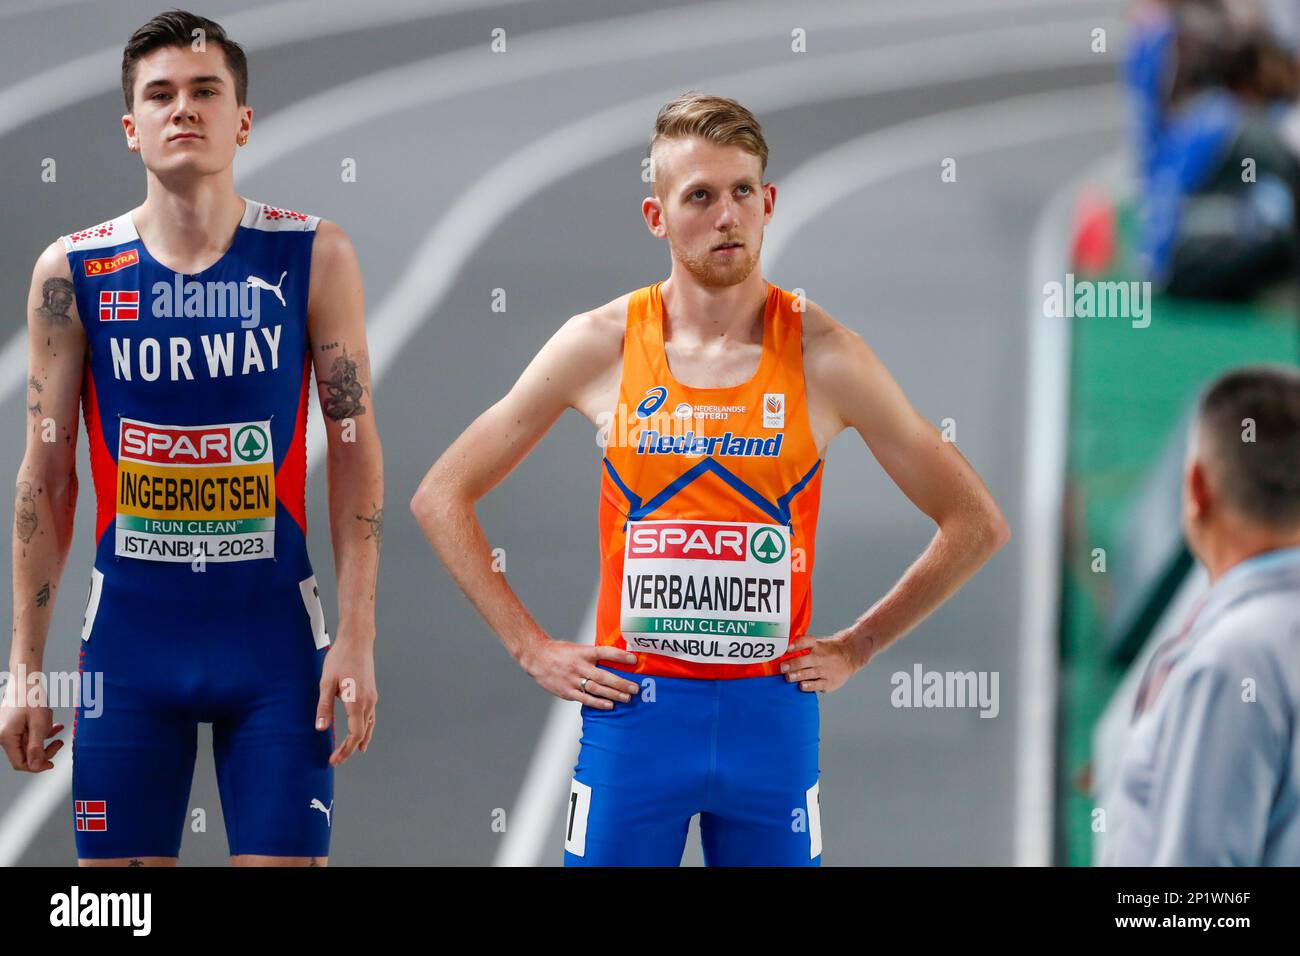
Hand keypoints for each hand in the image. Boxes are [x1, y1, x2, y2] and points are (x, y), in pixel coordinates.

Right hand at [0, 689, 63, 771]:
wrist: (26, 677)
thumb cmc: (31, 696)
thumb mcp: (38, 723)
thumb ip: (36, 746)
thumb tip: (36, 767)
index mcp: (7, 738)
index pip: (20, 763)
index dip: (37, 766)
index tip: (52, 763)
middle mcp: (4, 736)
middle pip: (25, 754)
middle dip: (44, 749)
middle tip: (59, 742)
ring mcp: (8, 730)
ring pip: (29, 743)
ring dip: (44, 737)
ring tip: (55, 726)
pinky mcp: (14, 725)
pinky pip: (29, 734)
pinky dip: (41, 731)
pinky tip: (53, 723)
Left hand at [315, 635, 377, 766]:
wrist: (357, 640)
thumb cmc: (340, 658)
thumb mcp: (326, 682)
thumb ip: (324, 707)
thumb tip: (320, 728)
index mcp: (357, 702)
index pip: (355, 734)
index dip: (345, 750)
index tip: (334, 760)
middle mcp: (368, 702)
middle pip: (362, 733)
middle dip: (350, 748)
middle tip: (336, 759)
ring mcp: (372, 697)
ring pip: (369, 725)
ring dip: (359, 740)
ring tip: (351, 751)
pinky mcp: (371, 692)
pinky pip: (371, 716)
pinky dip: (366, 729)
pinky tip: (363, 732)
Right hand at [519, 640, 640, 708]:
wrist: (536, 658)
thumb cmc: (559, 652)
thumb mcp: (577, 648)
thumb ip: (593, 655)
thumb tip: (613, 659)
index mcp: (583, 652)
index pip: (605, 652)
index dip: (620, 656)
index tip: (634, 660)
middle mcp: (579, 666)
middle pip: (604, 676)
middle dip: (621, 683)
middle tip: (635, 688)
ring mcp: (573, 680)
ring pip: (597, 689)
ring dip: (613, 694)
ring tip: (626, 698)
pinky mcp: (567, 691)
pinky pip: (585, 699)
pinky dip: (598, 703)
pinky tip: (609, 705)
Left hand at [781, 631, 873, 692]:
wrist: (851, 656)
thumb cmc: (829, 650)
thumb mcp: (818, 643)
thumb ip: (803, 647)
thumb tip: (782, 653)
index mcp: (818, 646)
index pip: (806, 642)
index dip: (797, 644)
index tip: (787, 648)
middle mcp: (821, 657)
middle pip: (805, 660)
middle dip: (792, 664)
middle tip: (782, 667)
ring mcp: (826, 670)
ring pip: (810, 673)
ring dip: (798, 675)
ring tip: (788, 677)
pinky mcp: (829, 682)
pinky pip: (818, 685)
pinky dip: (809, 685)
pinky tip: (802, 686)